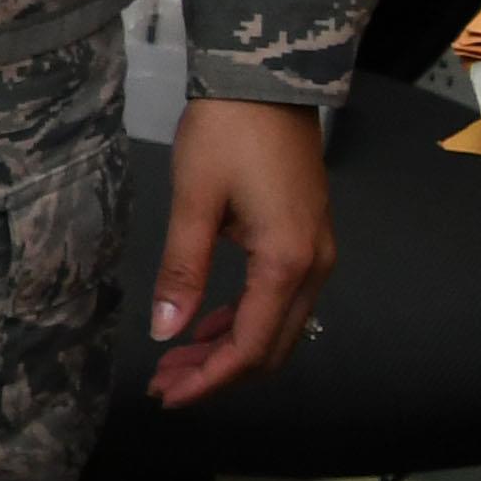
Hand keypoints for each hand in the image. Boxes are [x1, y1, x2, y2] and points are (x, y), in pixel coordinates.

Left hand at [149, 94, 333, 410]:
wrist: (266, 84)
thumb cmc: (226, 134)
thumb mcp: (193, 200)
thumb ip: (181, 270)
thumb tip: (166, 330)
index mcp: (286, 262)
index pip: (251, 346)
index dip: (210, 379)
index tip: (169, 395)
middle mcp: (312, 267)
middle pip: (271, 347)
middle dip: (218, 373)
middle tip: (165, 384)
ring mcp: (315, 254)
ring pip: (277, 327)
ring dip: (229, 349)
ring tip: (176, 361)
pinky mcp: (305, 240)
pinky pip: (279, 300)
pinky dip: (243, 320)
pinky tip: (205, 323)